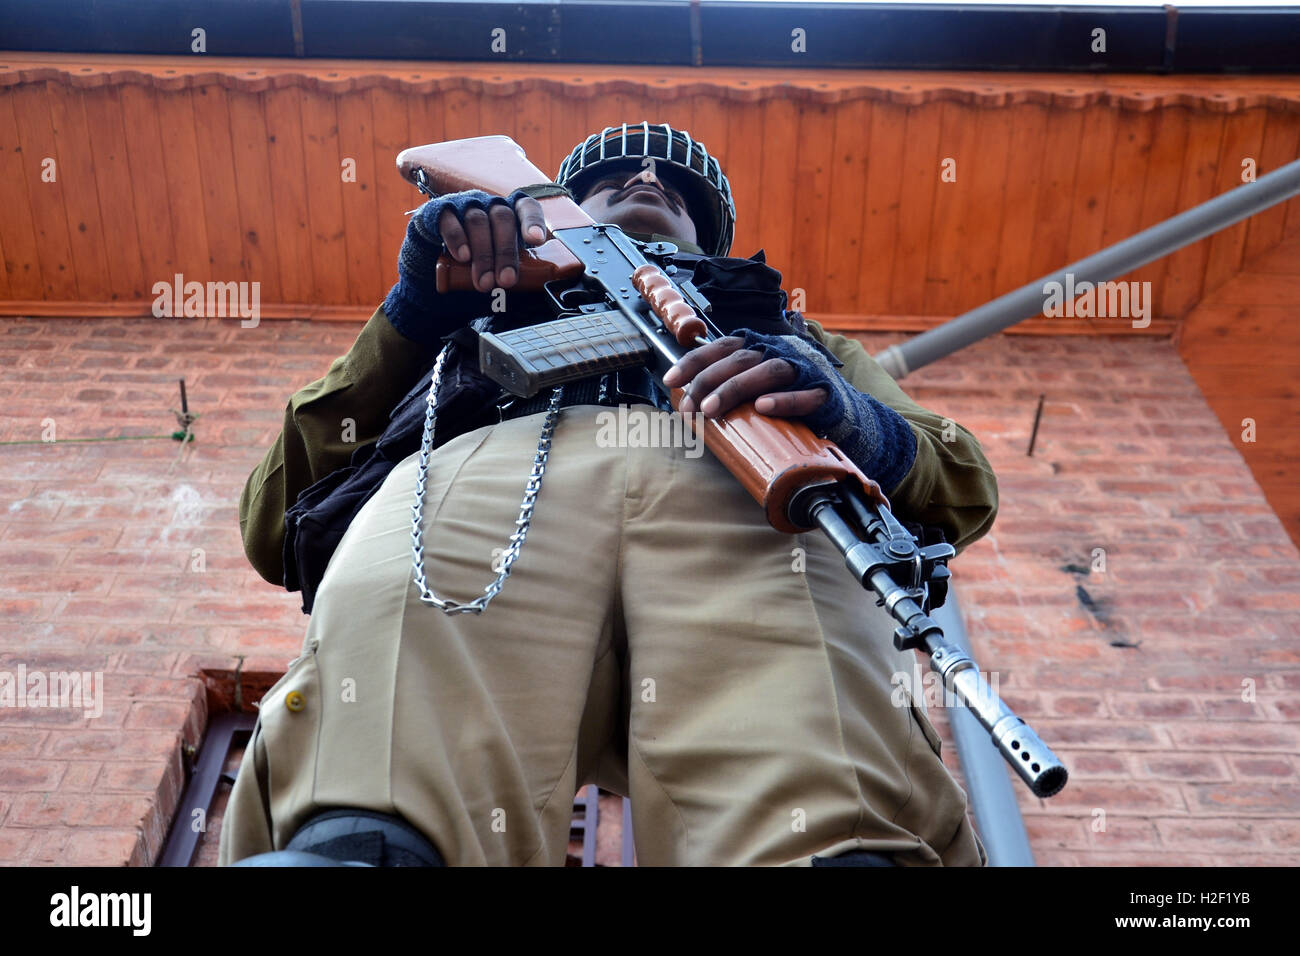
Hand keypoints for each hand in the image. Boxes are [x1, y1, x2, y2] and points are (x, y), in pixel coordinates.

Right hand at [435, 194, 547, 291]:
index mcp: (510, 211)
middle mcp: (488, 204)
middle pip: (502, 218)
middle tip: (506, 280)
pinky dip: (457, 239)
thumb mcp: (499, 262)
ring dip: (483, 255)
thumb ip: (515, 269)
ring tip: (485, 282)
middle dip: (505, 252)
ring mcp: (464, 205)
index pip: (526, 207)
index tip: (536, 240)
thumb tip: (532, 291)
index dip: (532, 221)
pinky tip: (463, 257)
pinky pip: (449, 221)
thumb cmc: (477, 257)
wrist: (435, 254)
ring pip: (477, 222)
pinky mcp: (439, 212)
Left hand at [663, 336, 829, 418]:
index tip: (670, 380)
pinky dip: (783, 401)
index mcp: (759, 347)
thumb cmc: (787, 396)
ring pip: (768, 371)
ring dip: (736, 389)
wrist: (841, 409)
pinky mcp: (824, 392)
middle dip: (709, 381)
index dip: (694, 361)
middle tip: (690, 407)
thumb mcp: (755, 386)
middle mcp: (779, 351)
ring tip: (712, 409)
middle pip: (740, 359)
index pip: (721, 347)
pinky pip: (804, 395)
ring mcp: (803, 369)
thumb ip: (728, 387)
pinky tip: (762, 408)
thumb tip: (687, 403)